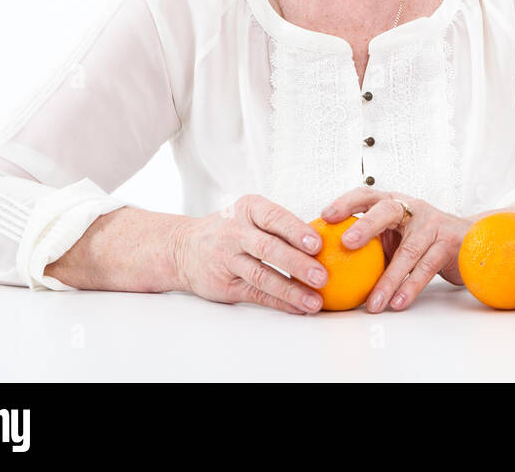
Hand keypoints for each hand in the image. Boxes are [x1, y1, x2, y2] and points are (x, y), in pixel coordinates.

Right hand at [171, 194, 328, 314]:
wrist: (184, 248)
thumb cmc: (231, 229)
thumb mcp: (250, 215)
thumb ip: (281, 225)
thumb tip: (330, 238)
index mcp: (248, 209)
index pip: (275, 218)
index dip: (296, 231)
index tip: (318, 244)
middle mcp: (235, 232)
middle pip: (269, 248)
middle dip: (297, 264)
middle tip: (323, 276)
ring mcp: (227, 259)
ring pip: (262, 275)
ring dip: (291, 290)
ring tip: (315, 301)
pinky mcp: (224, 284)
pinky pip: (255, 293)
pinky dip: (279, 302)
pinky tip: (298, 307)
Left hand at [320, 187, 470, 312]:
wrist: (469, 242)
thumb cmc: (421, 240)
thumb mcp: (395, 235)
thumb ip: (369, 243)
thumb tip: (324, 263)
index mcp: (394, 203)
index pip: (367, 195)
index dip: (346, 202)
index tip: (325, 216)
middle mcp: (413, 209)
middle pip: (387, 210)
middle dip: (366, 225)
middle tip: (346, 243)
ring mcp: (432, 225)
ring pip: (408, 250)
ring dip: (388, 279)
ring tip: (373, 302)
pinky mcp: (448, 244)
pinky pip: (426, 268)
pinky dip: (410, 287)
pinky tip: (396, 302)